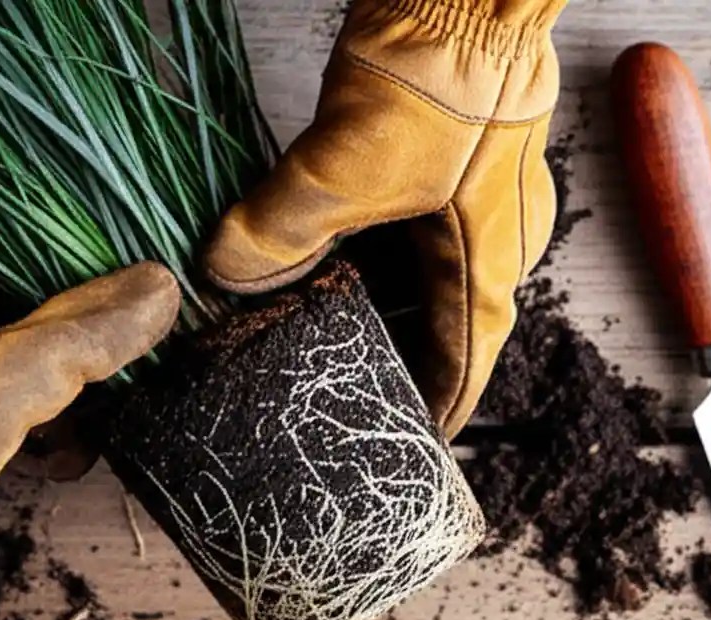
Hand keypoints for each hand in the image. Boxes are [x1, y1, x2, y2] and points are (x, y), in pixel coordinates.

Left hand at [0, 249, 179, 619]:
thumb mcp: (17, 381)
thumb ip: (90, 331)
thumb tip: (162, 287)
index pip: (24, 254)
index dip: (82, 290)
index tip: (119, 329)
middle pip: (17, 312)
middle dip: (68, 365)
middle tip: (99, 402)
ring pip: (1, 358)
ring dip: (47, 403)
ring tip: (68, 448)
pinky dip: (13, 420)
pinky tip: (43, 458)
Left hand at [206, 0, 567, 438]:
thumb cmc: (442, 84)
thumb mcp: (344, 174)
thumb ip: (277, 232)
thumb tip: (223, 270)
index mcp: (487, 267)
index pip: (460, 364)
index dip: (429, 409)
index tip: (400, 443)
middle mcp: (487, 240)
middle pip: (433, 319)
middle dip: (381, 349)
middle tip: (328, 378)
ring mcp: (468, 198)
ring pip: (411, 270)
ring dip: (362, 294)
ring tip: (304, 321)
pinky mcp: (442, 158)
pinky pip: (397, 223)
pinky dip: (357, 245)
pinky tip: (311, 250)